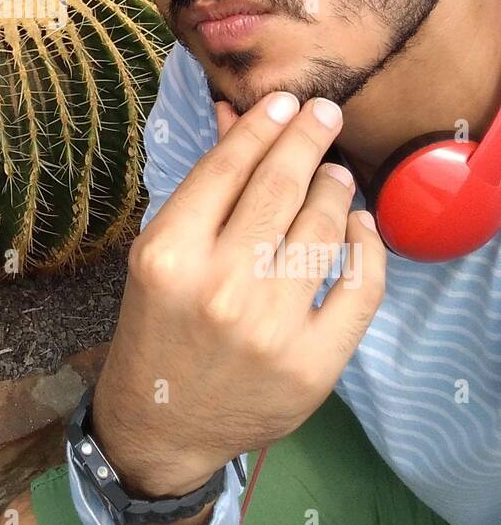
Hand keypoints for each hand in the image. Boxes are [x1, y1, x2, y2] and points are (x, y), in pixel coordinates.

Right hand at [92, 90, 385, 496]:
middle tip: (326, 113)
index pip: (226, 169)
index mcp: (167, 254)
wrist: (163, 422)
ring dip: (335, 188)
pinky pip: (359, 286)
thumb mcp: (161, 252)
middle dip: (308, 139)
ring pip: (322, 230)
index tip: (285, 102)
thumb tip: (239, 113)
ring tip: (335, 174)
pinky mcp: (312, 364)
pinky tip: (358, 225)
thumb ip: (205, 187)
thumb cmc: (159, 326)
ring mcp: (269, 328)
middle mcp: (217, 286)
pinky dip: (366, 245)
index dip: (262, 127)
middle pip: (279, 189)